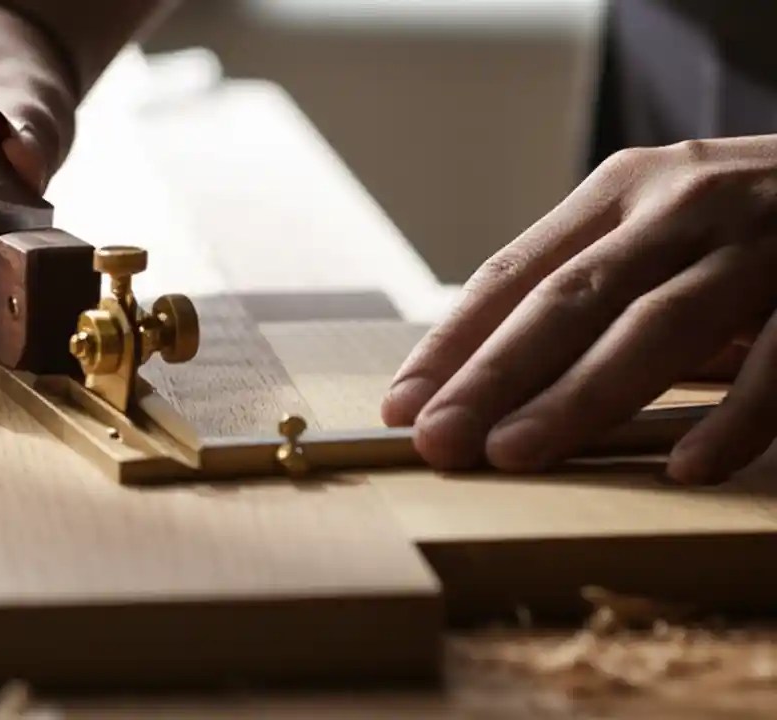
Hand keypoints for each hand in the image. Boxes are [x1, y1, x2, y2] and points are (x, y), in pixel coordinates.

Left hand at [381, 137, 776, 483]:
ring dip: (581, 397)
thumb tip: (478, 369)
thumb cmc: (740, 226)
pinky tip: (685, 469)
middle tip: (438, 443)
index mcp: (620, 193)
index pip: (514, 274)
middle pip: (568, 302)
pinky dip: (733, 418)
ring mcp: (759, 244)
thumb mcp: (654, 231)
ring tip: (516, 454)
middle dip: (493, 377)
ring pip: (656, 328)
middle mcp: (680, 206)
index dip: (454, 344)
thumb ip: (585, 285)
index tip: (403, 407)